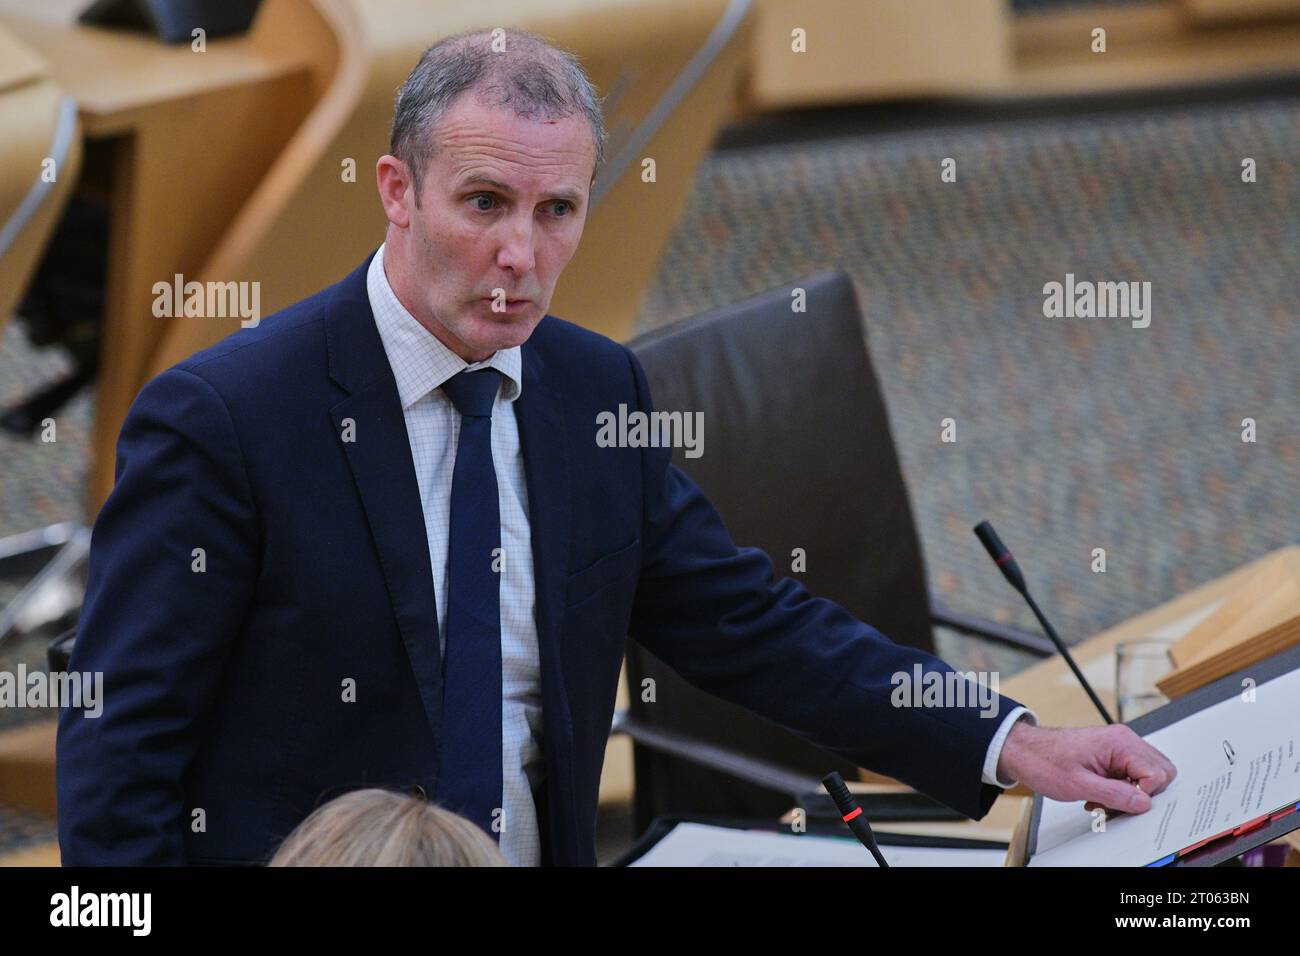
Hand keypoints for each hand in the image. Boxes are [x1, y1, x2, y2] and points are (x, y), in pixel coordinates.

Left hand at [996, 720, 1176, 813]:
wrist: (1023, 751)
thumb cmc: (1044, 761)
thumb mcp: (1078, 784)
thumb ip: (1115, 794)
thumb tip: (1144, 803)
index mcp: (1120, 743)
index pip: (1158, 774)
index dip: (1144, 794)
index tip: (1121, 802)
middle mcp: (1124, 741)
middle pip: (1161, 773)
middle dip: (1141, 794)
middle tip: (1113, 802)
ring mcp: (1119, 747)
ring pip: (1147, 776)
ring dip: (1129, 794)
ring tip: (1101, 799)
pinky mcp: (1112, 755)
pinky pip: (1131, 776)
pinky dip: (1120, 790)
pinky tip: (1098, 795)